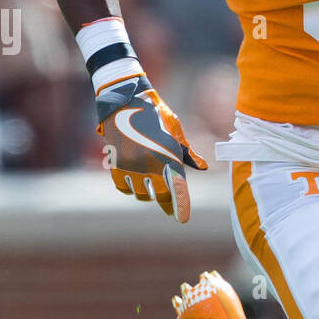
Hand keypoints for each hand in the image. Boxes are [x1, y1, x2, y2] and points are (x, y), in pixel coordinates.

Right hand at [96, 75, 206, 222]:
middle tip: (169, 208)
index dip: (181, 206)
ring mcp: (131, 164)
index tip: (183, 220)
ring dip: (147, 194)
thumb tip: (203, 167)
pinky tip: (135, 184)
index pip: (177, 188)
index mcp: (168, 154)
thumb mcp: (174, 130)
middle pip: (160, 195)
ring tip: (151, 188)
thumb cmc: (155, 113)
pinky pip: (123, 187)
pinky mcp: (116, 163)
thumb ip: (187, 153)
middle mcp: (150, 162)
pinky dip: (130, 188)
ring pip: (141, 193)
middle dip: (166, 202)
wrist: (125, 98)